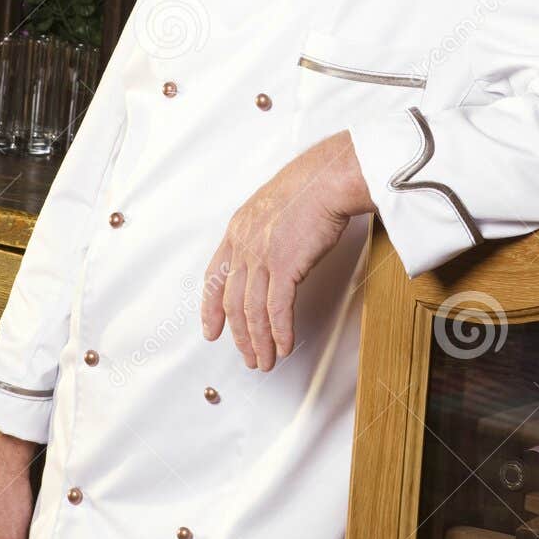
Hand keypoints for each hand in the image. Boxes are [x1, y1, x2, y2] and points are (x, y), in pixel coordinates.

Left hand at [201, 129, 372, 371]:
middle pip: (233, 302)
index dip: (211, 308)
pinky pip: (278, 309)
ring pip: (253, 311)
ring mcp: (262, 256)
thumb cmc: (309, 187)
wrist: (327, 179)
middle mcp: (243, 246)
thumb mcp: (271, 206)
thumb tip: (270, 253)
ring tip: (266, 360)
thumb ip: (262, 232)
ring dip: (260, 341)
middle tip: (247, 356)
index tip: (212, 330)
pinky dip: (280, 332)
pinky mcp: (284, 265)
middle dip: (240, 336)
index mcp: (237, 230)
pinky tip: (284, 345)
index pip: (214, 277)